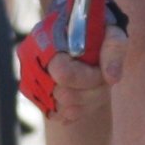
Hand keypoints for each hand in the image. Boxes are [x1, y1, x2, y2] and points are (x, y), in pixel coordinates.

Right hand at [18, 0, 126, 120]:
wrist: (78, 29)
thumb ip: (113, 50)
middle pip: (64, 96)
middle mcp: (32, 61)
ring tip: (94, 86)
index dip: (88, 78)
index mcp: (47, 39)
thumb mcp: (112, 32)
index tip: (100, 70)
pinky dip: (76, 110)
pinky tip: (83, 94)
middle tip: (101, 80)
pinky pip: (58, 115)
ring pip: (63, 110)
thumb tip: (111, 78)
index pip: (64, 74)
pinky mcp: (34, 95)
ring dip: (87, 103)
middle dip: (91, 92)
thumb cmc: (96, 30)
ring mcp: (30, 80)